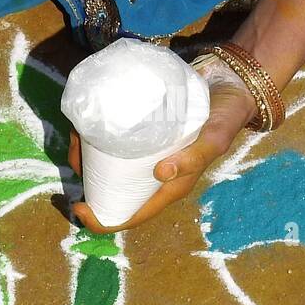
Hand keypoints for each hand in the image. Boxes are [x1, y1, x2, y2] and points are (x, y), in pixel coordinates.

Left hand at [68, 73, 256, 232]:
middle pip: (114, 189)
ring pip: (109, 164)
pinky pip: (112, 140)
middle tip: (74, 157)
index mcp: (170, 187)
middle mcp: (154, 174)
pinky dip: (95, 135)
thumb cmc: (223, 118)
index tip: (79, 207)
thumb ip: (195, 157)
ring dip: (87, 155)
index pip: (132, 213)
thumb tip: (161, 174)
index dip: (104, 219)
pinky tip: (85, 123)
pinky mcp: (142, 132)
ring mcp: (147, 152)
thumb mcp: (214, 139)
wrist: (229, 85)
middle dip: (87, 180)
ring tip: (77, 136)